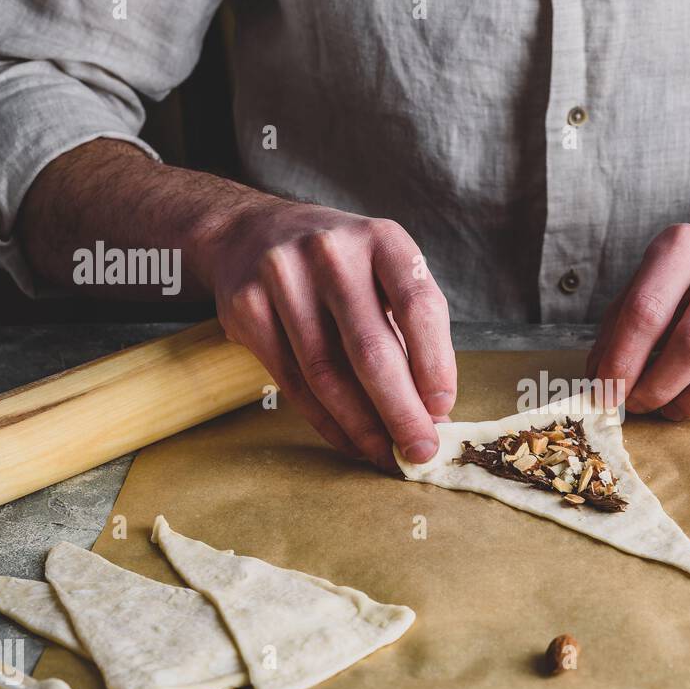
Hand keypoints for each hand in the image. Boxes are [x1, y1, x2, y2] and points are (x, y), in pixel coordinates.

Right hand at [196, 200, 455, 470]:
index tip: (443, 410)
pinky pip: (293, 381)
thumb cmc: (340, 267)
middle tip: (420, 451)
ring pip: (327, 374)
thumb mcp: (383, 275)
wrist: (251, 234)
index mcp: (382, 240)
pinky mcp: (247, 307)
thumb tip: (434, 416)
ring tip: (386, 454)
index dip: (435, 365)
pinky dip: (326, 421)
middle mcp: (332, 252)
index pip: (419, 307)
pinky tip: (349, 440)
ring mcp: (283, 277)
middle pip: (371, 349)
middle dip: (401, 411)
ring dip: (362, 426)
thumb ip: (410, 336)